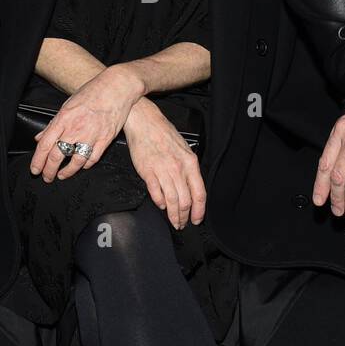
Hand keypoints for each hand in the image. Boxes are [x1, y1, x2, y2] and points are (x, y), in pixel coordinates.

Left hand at [29, 63, 145, 182]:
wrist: (117, 87)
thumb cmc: (91, 92)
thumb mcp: (67, 105)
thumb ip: (53, 124)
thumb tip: (40, 138)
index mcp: (63, 118)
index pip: (45, 144)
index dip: (38, 160)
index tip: (35, 170)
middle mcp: (75, 128)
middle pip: (57, 156)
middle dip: (49, 170)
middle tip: (46, 177)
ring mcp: (91, 135)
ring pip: (76, 161)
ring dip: (67, 172)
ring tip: (62, 176)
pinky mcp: (105, 139)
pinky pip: (93, 158)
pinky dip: (86, 165)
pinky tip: (81, 166)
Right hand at [122, 97, 205, 228]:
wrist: (145, 122)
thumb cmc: (163, 133)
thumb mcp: (183, 149)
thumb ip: (187, 169)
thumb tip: (190, 189)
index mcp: (190, 163)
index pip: (199, 193)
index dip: (199, 211)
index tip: (196, 219)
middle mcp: (178, 168)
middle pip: (185, 201)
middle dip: (184, 216)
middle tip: (182, 224)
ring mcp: (162, 170)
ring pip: (171, 201)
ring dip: (173, 215)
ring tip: (173, 221)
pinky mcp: (147, 172)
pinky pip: (156, 193)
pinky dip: (159, 203)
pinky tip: (161, 205)